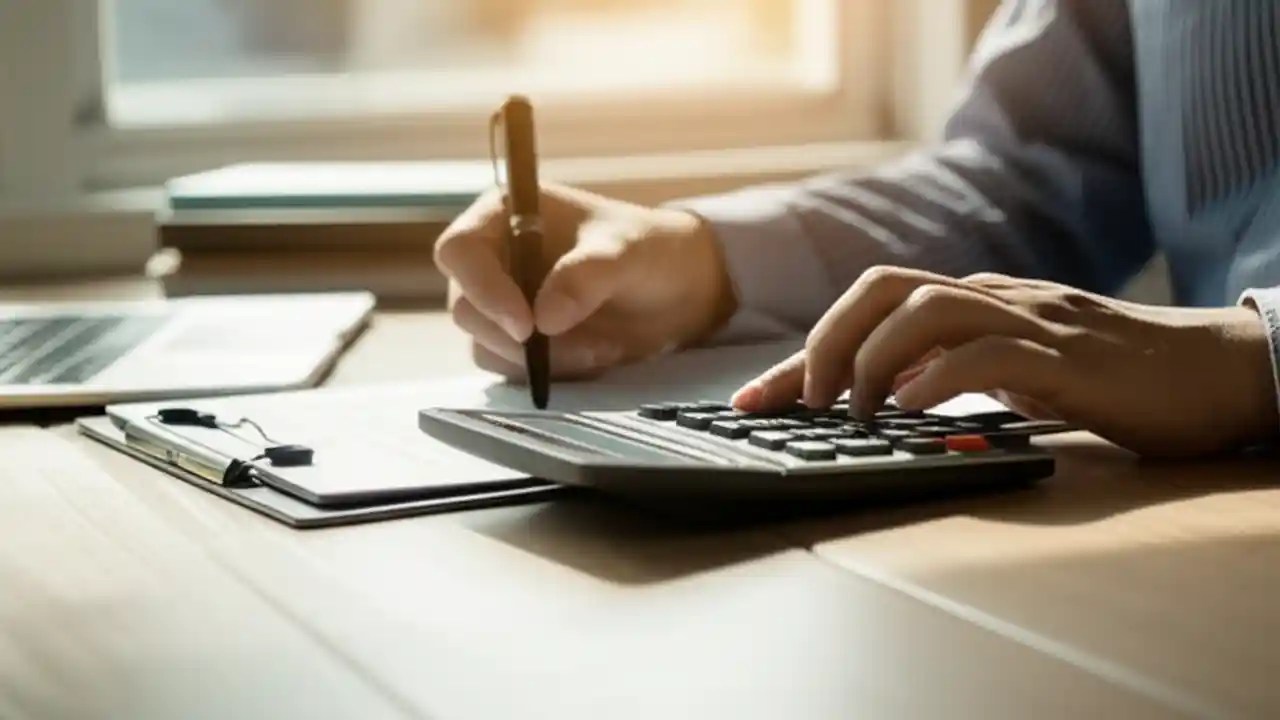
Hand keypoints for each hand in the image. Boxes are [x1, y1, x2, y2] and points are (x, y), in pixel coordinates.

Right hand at [435, 184, 734, 379]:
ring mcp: (503, 302)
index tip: (526, 324)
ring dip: (543, 360)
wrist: (680, 289)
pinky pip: (510, 369)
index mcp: (506, 213)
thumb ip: (586, 276)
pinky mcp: (519, 341)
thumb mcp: (627, 254)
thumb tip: (543, 319)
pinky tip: (595, 356)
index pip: (460, 250)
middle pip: (466, 307)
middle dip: (520, 337)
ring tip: (604, 348)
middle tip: (583, 346)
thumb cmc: (651, 251)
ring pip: (486, 345)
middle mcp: (494, 257)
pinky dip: (550, 372)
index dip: (482, 289)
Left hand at [731, 266, 1278, 456]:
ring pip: (926, 309)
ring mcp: (1030, 319)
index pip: (868, 307)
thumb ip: (951, 375)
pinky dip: (938, 379)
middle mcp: (991, 298)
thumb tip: (882, 402)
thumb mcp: (1011, 373)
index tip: (752, 403)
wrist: (1211, 372)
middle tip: (805, 403)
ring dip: (871, 359)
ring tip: (852, 412)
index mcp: (972, 302)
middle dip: (825, 341)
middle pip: (883, 288)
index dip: (801, 355)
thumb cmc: (1107, 377)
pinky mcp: (1068, 355)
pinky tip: (909, 411)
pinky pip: (989, 352)